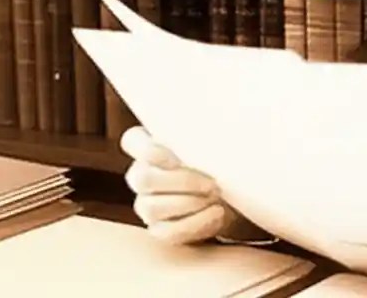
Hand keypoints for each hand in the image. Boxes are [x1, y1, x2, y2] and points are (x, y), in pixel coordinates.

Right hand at [120, 125, 236, 243]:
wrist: (235, 196)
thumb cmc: (221, 163)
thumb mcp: (214, 146)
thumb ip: (205, 139)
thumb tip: (220, 135)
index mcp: (149, 148)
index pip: (131, 141)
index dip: (152, 149)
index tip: (182, 155)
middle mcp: (141, 176)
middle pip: (143, 178)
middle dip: (182, 181)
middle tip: (213, 182)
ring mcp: (147, 205)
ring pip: (153, 207)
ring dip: (190, 203)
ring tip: (217, 197)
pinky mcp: (160, 229)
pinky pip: (169, 232)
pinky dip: (197, 223)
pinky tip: (217, 214)